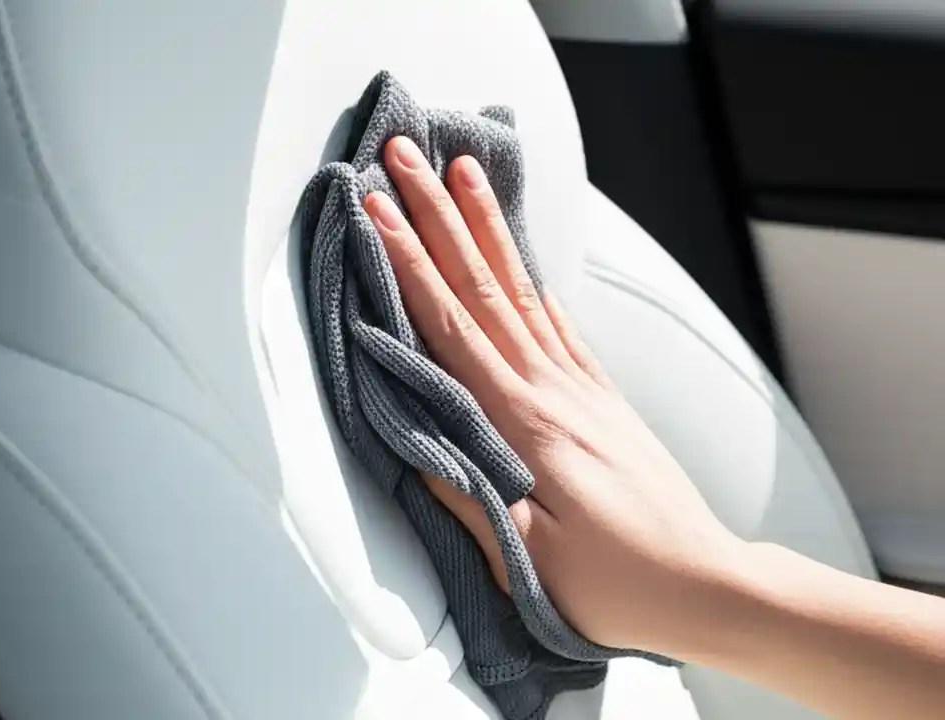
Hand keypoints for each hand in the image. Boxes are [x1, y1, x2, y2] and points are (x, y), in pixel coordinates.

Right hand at [362, 136, 747, 657]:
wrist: (708, 584)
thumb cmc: (618, 583)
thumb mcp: (529, 557)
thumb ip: (469, 496)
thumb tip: (413, 442)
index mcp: (525, 424)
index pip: (452, 327)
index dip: (411, 264)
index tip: (380, 210)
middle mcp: (553, 390)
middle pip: (483, 287)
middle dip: (439, 217)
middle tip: (407, 159)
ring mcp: (581, 389)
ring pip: (522, 291)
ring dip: (487, 228)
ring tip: (465, 173)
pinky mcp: (601, 400)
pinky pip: (559, 324)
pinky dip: (534, 282)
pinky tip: (525, 261)